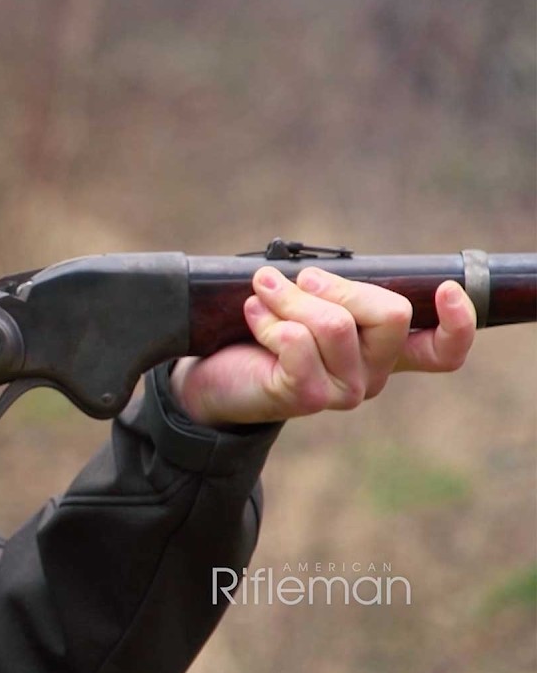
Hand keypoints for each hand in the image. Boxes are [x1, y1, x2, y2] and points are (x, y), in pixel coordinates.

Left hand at [170, 266, 476, 426]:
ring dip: (289, 296)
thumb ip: (330, 291)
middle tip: (296, 279)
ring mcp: (344, 390)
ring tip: (262, 291)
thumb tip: (320, 276)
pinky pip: (296, 339)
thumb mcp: (306, 303)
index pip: (445, 350)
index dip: (459, 322)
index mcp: (384, 351)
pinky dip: (267, 318)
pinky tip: (252, 316)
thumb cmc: (262, 335)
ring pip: (336, 324)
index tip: (445, 288)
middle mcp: (374, 375)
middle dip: (337, 285)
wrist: (213, 377)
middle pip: (391, 314)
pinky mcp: (307, 396)